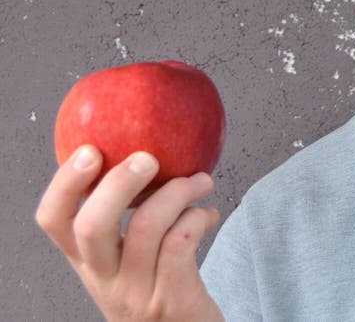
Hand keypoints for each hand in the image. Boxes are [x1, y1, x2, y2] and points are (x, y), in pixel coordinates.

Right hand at [36, 145, 223, 321]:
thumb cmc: (162, 284)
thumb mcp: (132, 257)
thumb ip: (130, 214)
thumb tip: (148, 143)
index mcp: (89, 261)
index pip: (53, 222)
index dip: (65, 183)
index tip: (91, 149)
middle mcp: (104, 280)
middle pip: (91, 226)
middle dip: (120, 182)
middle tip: (149, 157)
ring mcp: (136, 294)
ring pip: (145, 227)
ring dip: (179, 190)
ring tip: (202, 181)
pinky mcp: (171, 302)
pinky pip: (180, 244)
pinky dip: (198, 217)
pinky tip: (209, 214)